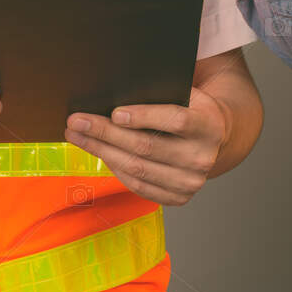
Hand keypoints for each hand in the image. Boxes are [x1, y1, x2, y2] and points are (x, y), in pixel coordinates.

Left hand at [64, 87, 229, 205]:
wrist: (214, 138)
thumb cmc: (192, 109)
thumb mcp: (186, 93)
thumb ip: (161, 94)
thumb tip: (115, 94)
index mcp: (209, 126)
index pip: (176, 120)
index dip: (144, 116)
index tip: (114, 112)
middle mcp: (202, 157)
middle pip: (147, 147)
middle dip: (106, 133)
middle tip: (77, 122)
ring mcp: (191, 182)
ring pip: (137, 169)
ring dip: (102, 151)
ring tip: (78, 136)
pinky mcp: (178, 197)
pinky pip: (138, 186)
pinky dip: (115, 168)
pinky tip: (99, 153)